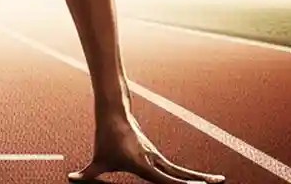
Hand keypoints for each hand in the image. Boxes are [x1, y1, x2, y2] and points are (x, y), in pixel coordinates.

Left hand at [68, 112, 224, 183]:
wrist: (114, 113)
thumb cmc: (106, 137)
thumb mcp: (97, 160)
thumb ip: (87, 174)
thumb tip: (70, 179)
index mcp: (144, 165)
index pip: (166, 180)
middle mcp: (155, 161)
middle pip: (181, 175)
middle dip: (200, 181)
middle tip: (220, 183)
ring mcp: (157, 158)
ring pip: (181, 171)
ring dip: (199, 178)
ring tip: (218, 182)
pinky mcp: (156, 155)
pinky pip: (175, 169)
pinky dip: (188, 175)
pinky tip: (198, 180)